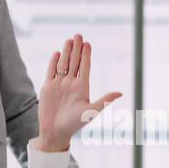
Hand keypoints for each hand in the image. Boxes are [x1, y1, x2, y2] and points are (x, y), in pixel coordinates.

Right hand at [35, 34, 120, 152]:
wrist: (54, 132)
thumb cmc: (74, 124)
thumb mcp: (91, 112)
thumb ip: (104, 100)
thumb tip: (120, 93)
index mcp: (82, 87)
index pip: (85, 67)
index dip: (86, 55)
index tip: (88, 44)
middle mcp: (71, 84)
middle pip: (75, 62)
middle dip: (77, 49)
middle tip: (78, 35)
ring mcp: (59, 84)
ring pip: (63, 64)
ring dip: (66, 52)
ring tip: (69, 40)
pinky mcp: (47, 87)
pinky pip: (51, 71)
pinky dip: (54, 62)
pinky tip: (57, 53)